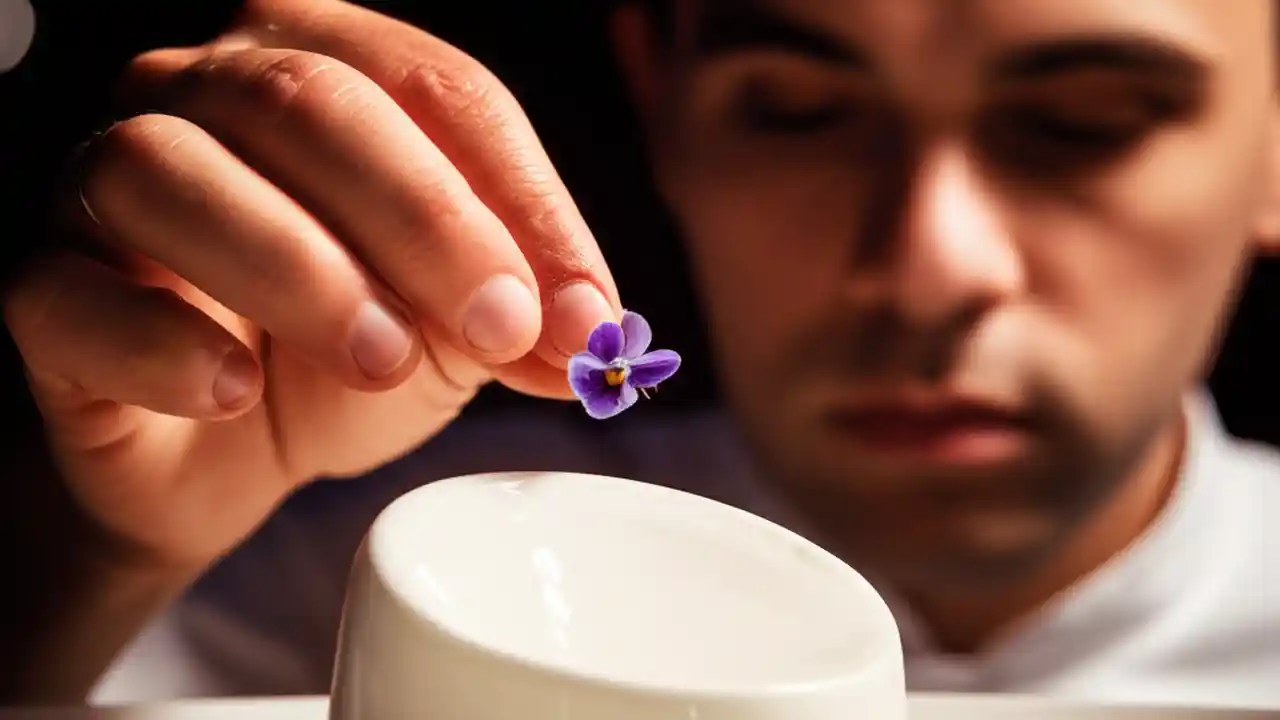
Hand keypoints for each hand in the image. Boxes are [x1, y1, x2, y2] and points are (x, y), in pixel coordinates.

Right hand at [2, 0, 620, 570]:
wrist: (231, 455)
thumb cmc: (342, 356)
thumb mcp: (457, 325)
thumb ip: (522, 310)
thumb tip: (592, 336)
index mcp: (326, 71)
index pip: (438, 88)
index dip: (523, 201)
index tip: (581, 313)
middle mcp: (204, 95)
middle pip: (309, 102)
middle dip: (426, 220)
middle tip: (498, 327)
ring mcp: (108, 185)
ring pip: (171, 170)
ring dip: (299, 267)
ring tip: (380, 358)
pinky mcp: (46, 290)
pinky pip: (70, 292)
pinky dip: (163, 339)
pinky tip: (234, 388)